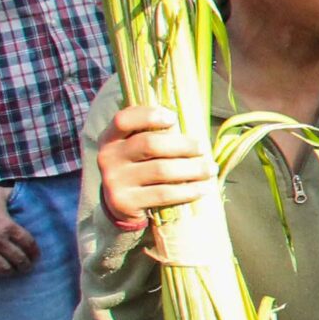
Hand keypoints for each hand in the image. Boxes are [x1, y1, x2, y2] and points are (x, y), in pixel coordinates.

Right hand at [0, 183, 36, 275]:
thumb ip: (11, 195)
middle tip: (26, 266)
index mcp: (8, 226)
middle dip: (25, 264)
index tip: (36, 255)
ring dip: (9, 271)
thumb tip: (19, 193)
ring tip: (11, 270)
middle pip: (18, 258)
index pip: (28, 243)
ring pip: (2, 268)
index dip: (34, 251)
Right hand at [94, 105, 216, 223]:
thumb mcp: (136, 148)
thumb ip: (153, 134)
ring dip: (193, 169)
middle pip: (150, 144)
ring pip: (161, 170)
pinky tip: (203, 188)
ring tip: (211, 169)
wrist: (121, 203)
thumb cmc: (140, 167)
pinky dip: (188, 190)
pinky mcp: (125, 202)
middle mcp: (108, 157)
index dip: (149, 116)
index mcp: (110, 138)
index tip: (173, 117)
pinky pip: (164, 194)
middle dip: (183, 145)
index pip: (124, 120)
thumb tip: (192, 122)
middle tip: (203, 148)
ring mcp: (114, 181)